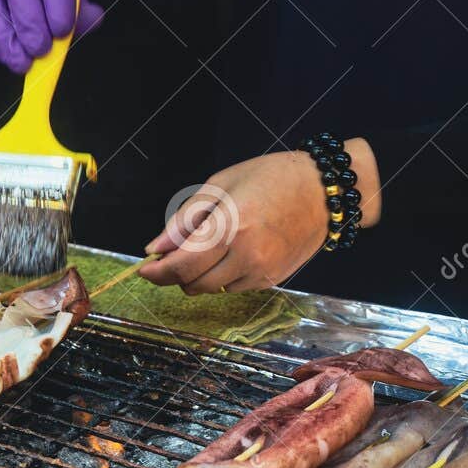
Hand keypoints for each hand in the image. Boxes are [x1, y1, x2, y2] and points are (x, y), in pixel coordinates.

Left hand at [138, 142, 380, 293]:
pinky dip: (222, 277)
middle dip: (175, 274)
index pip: (182, 264)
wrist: (324, 191)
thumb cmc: (270, 178)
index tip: (144, 269)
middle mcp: (246, 254)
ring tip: (208, 248)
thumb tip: (155, 248)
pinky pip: (232, 288)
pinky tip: (232, 253)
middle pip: (193, 283)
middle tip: (173, 255)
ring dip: (198, 276)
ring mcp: (261, 271)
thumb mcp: (221, 185)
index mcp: (231, 225)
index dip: (157, 272)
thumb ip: (185, 219)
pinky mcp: (271, 281)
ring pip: (211, 290)